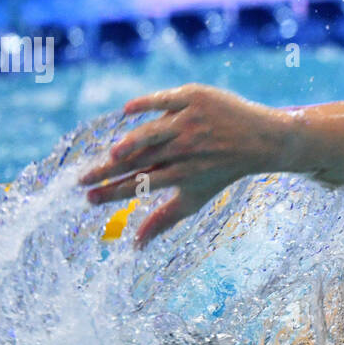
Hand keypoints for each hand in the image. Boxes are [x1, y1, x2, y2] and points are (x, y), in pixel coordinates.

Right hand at [79, 84, 286, 245]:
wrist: (262, 139)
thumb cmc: (221, 170)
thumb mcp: (195, 197)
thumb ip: (164, 219)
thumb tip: (136, 246)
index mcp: (180, 173)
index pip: (140, 184)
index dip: (113, 193)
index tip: (88, 198)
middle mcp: (185, 149)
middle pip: (140, 161)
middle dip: (109, 172)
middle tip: (81, 180)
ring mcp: (189, 122)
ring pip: (152, 134)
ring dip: (131, 144)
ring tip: (110, 156)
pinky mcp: (194, 97)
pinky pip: (165, 99)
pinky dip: (146, 104)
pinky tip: (126, 111)